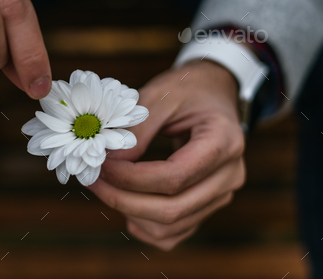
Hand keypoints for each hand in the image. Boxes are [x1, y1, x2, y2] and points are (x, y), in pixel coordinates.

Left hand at [88, 61, 245, 250]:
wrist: (213, 91)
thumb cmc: (187, 89)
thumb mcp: (160, 95)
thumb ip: (136, 129)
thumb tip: (108, 163)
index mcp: (224, 141)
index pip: (173, 176)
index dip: (130, 177)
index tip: (99, 165)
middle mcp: (230, 174)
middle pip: (173, 209)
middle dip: (123, 200)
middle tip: (92, 181)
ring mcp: (222, 194)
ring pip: (172, 226)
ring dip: (130, 213)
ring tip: (104, 187)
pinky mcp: (209, 205)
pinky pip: (175, 232)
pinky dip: (145, 225)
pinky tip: (125, 202)